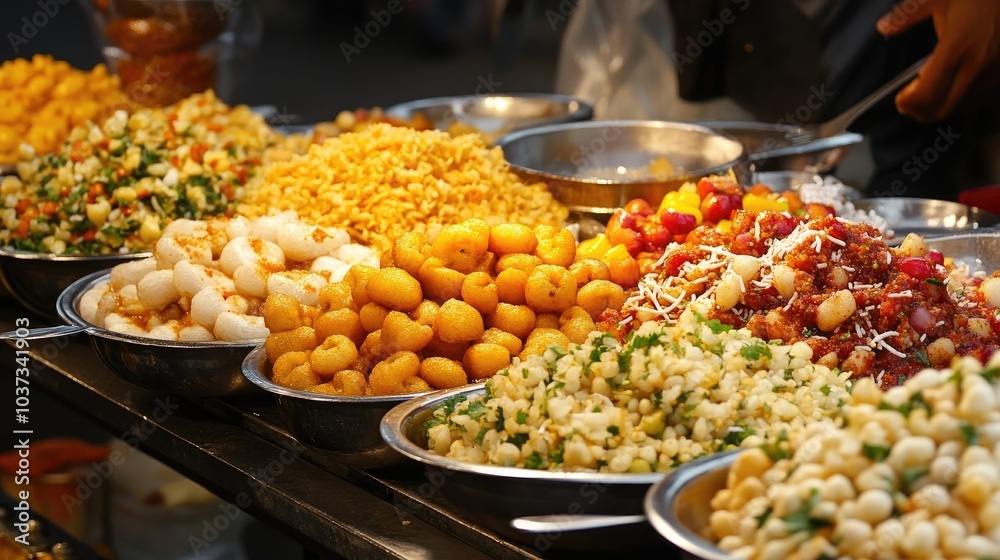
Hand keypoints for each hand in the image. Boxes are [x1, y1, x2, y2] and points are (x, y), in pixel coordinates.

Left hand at [877, 0, 999, 121]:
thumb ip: (907, 14)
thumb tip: (883, 27)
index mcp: (956, 47)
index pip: (926, 95)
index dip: (908, 103)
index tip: (900, 97)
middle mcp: (977, 66)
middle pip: (941, 111)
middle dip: (920, 112)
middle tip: (910, 100)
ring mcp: (994, 74)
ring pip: (961, 112)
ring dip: (940, 110)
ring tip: (930, 94)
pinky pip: (979, 103)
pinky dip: (960, 105)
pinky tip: (952, 90)